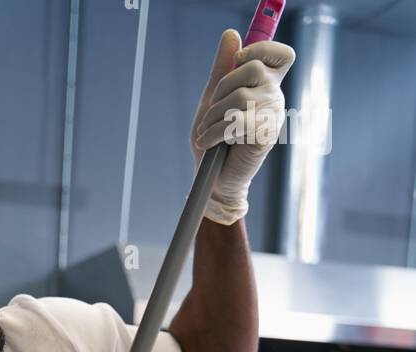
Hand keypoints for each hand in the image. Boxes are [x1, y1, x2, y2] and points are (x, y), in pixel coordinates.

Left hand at [190, 28, 294, 225]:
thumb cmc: (214, 140)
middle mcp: (275, 96)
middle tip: (212, 111)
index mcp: (267, 84)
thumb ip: (222, 67)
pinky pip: (235, 121)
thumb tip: (231, 34)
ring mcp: (274, 116)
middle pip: (252, 68)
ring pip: (239, 97)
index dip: (262, 47)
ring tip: (207, 132)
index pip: (281, 55)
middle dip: (222, 87)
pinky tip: (208, 143)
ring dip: (213, 116)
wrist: (213, 180)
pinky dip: (213, 132)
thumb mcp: (213, 98)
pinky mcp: (266, 136)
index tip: (240, 57)